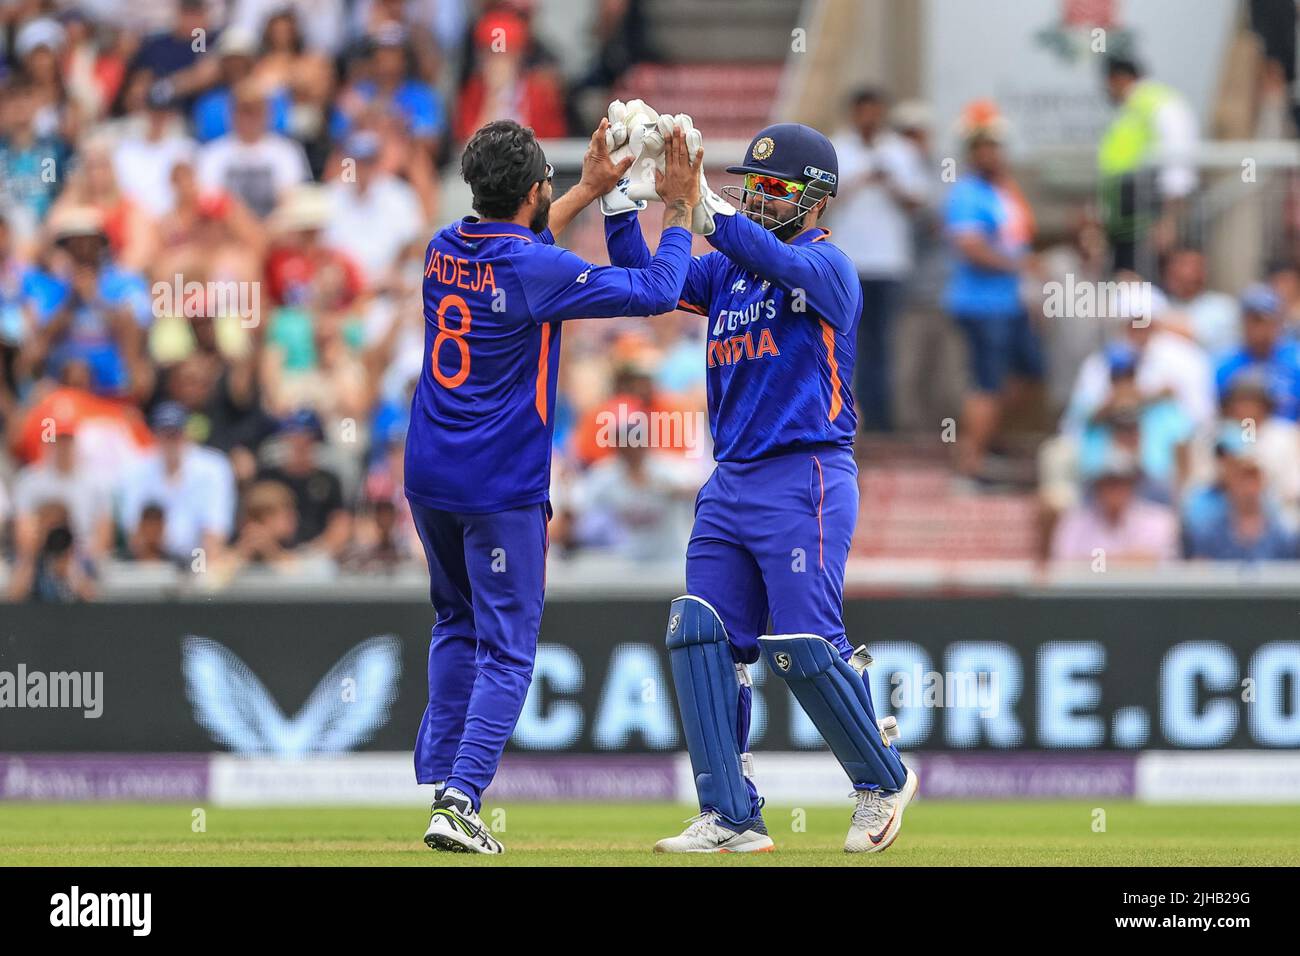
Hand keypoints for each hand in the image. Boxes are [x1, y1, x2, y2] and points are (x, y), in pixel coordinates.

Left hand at [598, 99, 661, 215]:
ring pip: (593, 142)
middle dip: (601, 130)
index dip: (602, 127)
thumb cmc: (600, 183)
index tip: (605, 120)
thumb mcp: (615, 174)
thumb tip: (632, 158)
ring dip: (599, 137)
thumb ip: (624, 164)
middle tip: (609, 126)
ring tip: (607, 136)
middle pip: (595, 136)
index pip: (599, 136)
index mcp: (599, 153)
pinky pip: (592, 149)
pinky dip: (597, 145)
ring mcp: (588, 156)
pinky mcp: (587, 160)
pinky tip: (603, 149)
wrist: (587, 190)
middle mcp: (592, 152)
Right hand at [655, 127, 702, 210]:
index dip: (668, 142)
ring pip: (684, 154)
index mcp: (669, 170)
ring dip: (684, 142)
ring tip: (684, 132)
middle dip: (676, 137)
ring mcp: (685, 171)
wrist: (678, 206)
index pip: (668, 153)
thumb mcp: (660, 187)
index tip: (668, 133)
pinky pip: (696, 164)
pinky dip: (698, 156)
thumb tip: (656, 170)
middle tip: (677, 127)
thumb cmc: (670, 198)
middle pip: (676, 150)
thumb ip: (658, 177)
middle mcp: (676, 169)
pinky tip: (700, 148)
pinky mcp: (693, 176)